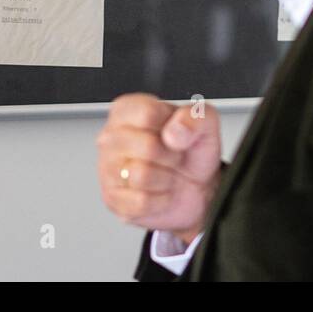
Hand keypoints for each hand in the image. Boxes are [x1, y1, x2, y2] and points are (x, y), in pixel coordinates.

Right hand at [97, 93, 221, 242]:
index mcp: (127, 110)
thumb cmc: (190, 151)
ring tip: (165, 173)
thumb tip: (174, 132)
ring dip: (166, 179)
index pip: (147, 113)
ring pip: (142, 176)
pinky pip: (142, 202)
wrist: (195, 187)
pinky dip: (160, 200)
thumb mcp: (205, 125)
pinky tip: (159, 191)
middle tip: (173, 156)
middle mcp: (110, 137)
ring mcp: (107, 169)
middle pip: (147, 147)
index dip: (172, 127)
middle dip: (171, 156)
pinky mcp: (113, 199)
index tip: (175, 132)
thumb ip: (194, 117)